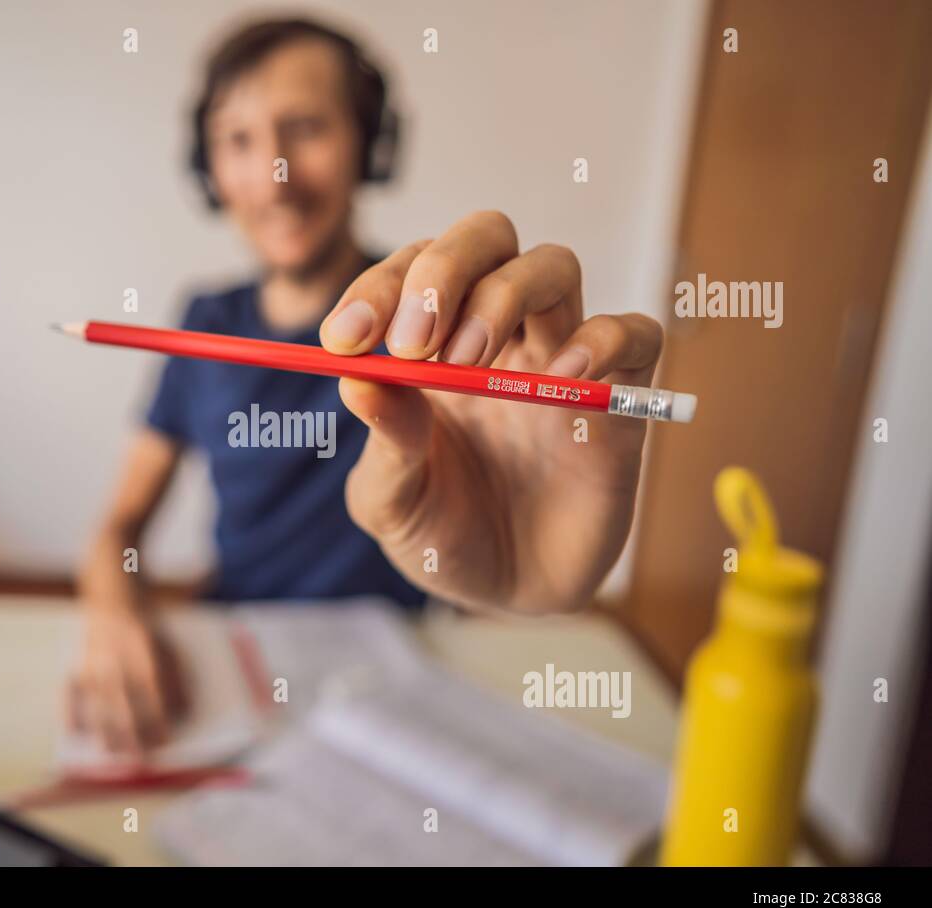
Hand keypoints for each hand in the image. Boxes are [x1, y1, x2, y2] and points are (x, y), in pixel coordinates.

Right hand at [67, 606, 187, 755]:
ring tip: (111, 753)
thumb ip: (178, 679)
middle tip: (140, 759)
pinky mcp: (77, 662)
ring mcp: (95, 661)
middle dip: (134, 735)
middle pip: (126, 704)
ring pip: (100, 704)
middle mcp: (119, 658)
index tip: (166, 742)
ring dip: (105, 731)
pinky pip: (69, 692)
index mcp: (147, 652)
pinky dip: (70, 713)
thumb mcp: (170, 646)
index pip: (155, 694)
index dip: (161, 720)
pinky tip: (76, 734)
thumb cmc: (148, 629)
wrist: (115, 596)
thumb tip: (185, 713)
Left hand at [319, 211, 663, 613]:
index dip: (375, 291)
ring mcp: (559, 362)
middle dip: (444, 269)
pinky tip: (562, 376)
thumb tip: (356, 378)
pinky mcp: (617, 402)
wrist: (506, 598)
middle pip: (486, 239)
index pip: (409, 274)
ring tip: (466, 362)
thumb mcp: (392, 502)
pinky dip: (604, 339)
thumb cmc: (442, 536)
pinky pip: (635, 336)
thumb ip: (383, 443)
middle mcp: (498, 337)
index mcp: (432, 347)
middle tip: (412, 342)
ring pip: (553, 266)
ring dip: (504, 296)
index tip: (343, 340)